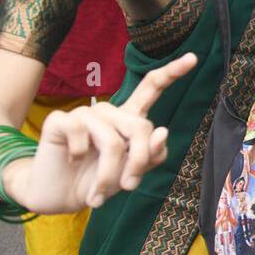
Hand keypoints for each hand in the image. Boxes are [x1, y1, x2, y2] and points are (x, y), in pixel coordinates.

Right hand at [11, 53, 197, 213]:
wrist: (60, 196)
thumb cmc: (98, 182)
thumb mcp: (130, 174)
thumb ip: (150, 156)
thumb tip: (162, 132)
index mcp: (130, 119)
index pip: (152, 88)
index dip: (172, 72)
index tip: (193, 58)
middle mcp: (111, 111)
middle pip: (140, 127)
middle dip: (138, 163)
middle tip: (128, 187)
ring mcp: (86, 113)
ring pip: (112, 141)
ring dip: (108, 174)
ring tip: (99, 194)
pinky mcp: (61, 119)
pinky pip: (81, 133)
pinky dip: (79, 155)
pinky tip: (71, 160)